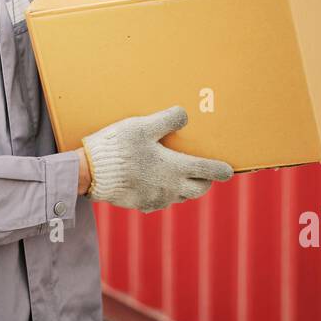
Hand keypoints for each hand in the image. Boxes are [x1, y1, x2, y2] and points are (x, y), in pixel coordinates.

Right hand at [82, 105, 232, 212]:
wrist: (91, 174)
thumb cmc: (118, 147)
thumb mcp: (142, 126)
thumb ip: (167, 120)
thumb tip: (184, 115)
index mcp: (175, 168)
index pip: (207, 171)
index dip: (220, 170)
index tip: (229, 170)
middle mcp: (170, 188)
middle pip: (198, 190)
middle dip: (205, 181)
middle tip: (204, 173)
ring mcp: (157, 199)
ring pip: (181, 197)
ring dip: (185, 188)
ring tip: (180, 177)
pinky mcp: (142, 205)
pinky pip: (161, 202)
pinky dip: (164, 194)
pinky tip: (154, 184)